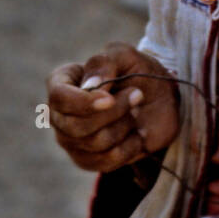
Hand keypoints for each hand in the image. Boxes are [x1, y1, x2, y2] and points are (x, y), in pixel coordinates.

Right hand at [46, 42, 180, 173]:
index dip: (83, 102)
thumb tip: (89, 84)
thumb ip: (104, 62)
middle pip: (75, 125)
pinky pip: (107, 161)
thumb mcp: (125, 55)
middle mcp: (60, 114)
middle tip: (137, 95)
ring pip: (93, 143)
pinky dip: (130, 146)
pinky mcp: (89, 160)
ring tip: (136, 112)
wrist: (160, 99)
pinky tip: (138, 133)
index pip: (58, 97)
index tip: (109, 99)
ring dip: (124, 126)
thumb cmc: (137, 72)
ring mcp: (71, 140)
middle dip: (114, 112)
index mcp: (62, 82)